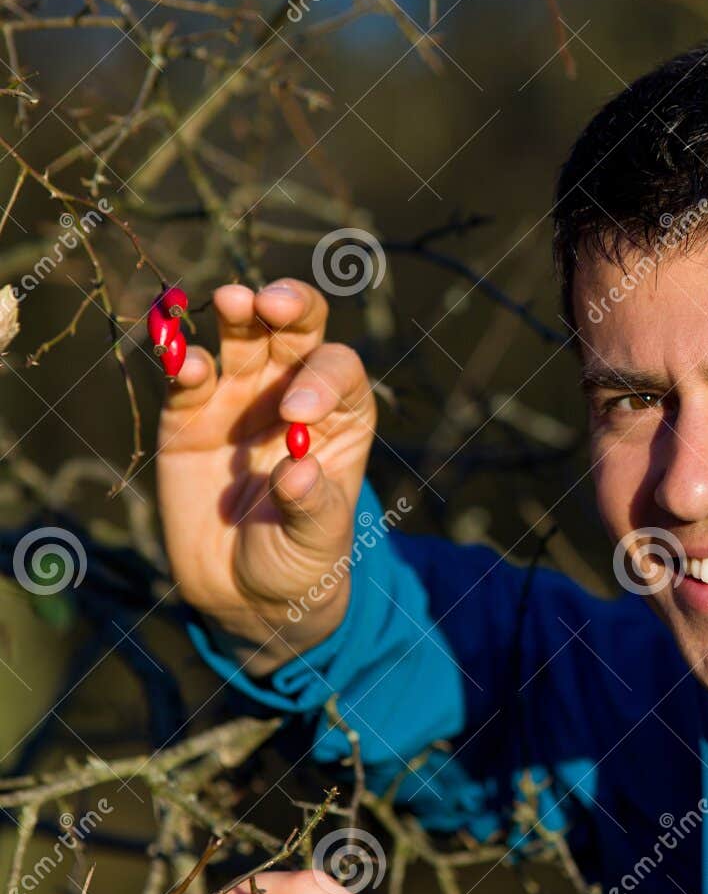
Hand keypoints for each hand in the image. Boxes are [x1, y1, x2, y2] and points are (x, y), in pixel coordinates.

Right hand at [156, 280, 377, 673]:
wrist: (245, 592)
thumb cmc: (301, 560)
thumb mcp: (318, 543)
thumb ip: (312, 506)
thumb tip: (297, 471)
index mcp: (340, 416)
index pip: (339, 372)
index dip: (322, 379)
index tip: (297, 412)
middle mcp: (293, 394)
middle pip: (297, 332)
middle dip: (289, 307)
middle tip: (270, 303)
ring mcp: (240, 400)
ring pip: (242, 338)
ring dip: (237, 314)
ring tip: (232, 300)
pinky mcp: (189, 418)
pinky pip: (187, 380)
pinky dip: (183, 362)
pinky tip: (181, 359)